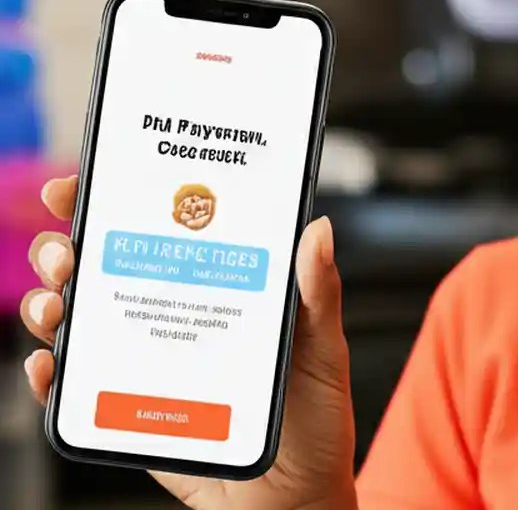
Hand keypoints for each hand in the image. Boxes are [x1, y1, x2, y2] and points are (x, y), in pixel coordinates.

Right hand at [21, 176, 358, 509]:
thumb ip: (317, 293)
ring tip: (59, 304)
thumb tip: (316, 229)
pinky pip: (77, 387)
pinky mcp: (132, 408)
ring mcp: (150, 360)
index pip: (161, 228)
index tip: (80, 183)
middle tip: (67, 251)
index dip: (114, 199)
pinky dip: (52, 374)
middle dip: (68, 246)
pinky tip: (51, 364)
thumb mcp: (323, 348)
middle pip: (106, 265)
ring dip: (52, 303)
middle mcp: (177, 314)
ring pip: (81, 319)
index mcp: (219, 284)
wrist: (294, 498)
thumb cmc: (315, 419)